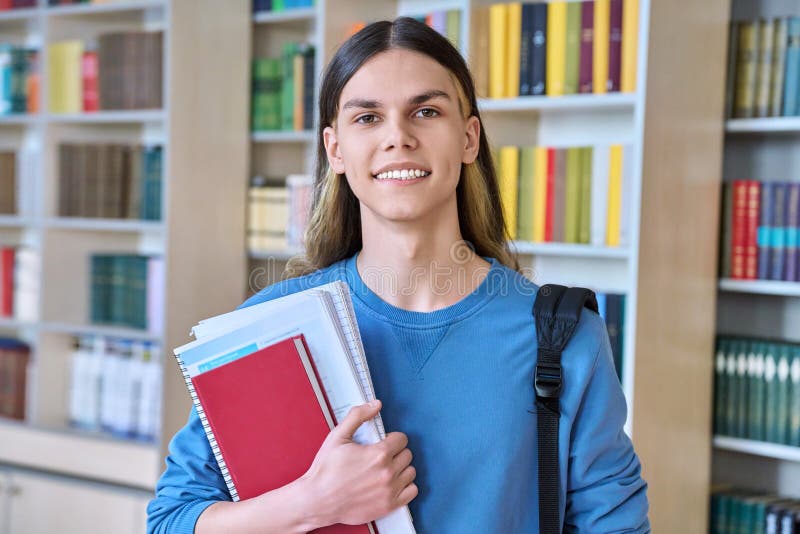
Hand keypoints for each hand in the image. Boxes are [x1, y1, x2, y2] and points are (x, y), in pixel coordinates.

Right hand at [301, 400, 417, 526]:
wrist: (317, 500)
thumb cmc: (326, 470)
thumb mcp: (338, 436)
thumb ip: (358, 416)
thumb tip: (375, 404)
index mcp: (378, 454)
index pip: (402, 439)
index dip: (391, 438)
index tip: (383, 443)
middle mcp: (388, 473)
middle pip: (407, 454)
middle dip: (396, 452)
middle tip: (381, 456)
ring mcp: (390, 491)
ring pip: (411, 472)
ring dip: (401, 469)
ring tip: (386, 469)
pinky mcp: (389, 506)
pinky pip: (412, 492)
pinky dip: (405, 487)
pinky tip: (392, 484)